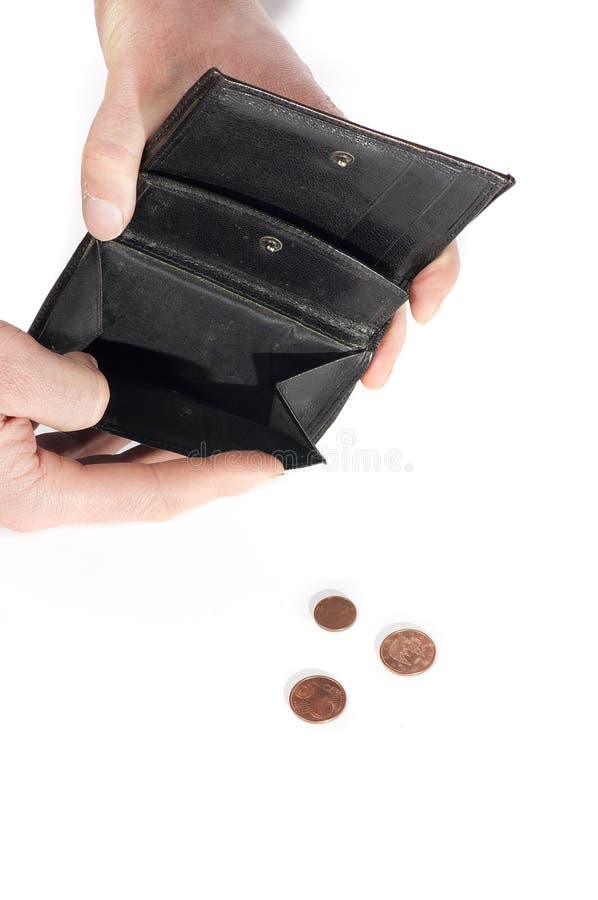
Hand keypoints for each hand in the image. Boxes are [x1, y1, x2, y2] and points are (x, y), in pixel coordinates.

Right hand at [0, 322, 281, 530]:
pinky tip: (122, 395)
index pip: (155, 492)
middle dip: (196, 459)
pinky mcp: (8, 449)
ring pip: (109, 460)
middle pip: (139, 482)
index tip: (264, 466)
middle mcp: (33, 494)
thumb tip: (106, 391)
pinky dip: (111, 422)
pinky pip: (77, 441)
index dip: (218, 477)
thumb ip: (68, 388)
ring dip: (155, 439)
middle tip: (247, 445)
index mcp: (37, 494)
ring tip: (199, 418)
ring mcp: (21, 474)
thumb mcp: (3, 375)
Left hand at [85, 0, 459, 389]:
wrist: (165, 10)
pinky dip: (317, 292)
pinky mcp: (270, 200)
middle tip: (374, 372)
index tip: (420, 309)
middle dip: (389, 318)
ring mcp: (299, 191)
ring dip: (357, 313)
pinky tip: (296, 328)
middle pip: (383, 252)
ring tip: (341, 366)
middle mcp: (319, 174)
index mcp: (315, 142)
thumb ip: (113, 149)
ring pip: (349, 258)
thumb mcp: (133, 90)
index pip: (400, 205)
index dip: (429, 260)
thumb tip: (109, 223)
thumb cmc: (171, 31)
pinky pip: (307, 250)